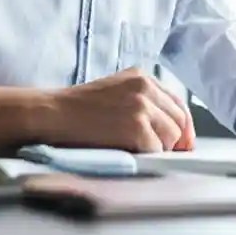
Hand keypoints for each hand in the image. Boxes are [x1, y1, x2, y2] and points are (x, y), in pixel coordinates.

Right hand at [46, 68, 195, 152]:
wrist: (52, 114)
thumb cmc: (77, 109)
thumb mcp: (115, 92)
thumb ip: (142, 102)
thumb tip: (170, 130)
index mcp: (142, 77)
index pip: (177, 103)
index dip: (183, 126)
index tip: (183, 142)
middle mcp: (146, 88)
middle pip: (179, 121)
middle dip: (175, 141)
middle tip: (163, 154)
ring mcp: (142, 107)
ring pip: (172, 137)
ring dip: (159, 150)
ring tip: (136, 151)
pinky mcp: (137, 129)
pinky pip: (156, 151)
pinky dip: (147, 158)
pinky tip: (129, 154)